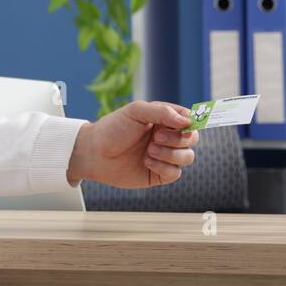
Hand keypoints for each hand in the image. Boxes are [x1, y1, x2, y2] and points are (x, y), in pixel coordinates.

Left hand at [66, 100, 198, 187]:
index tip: (182, 125)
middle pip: (192, 139)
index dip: (191, 123)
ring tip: (149, 150)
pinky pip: (175, 173)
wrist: (94, 153)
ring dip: (170, 154)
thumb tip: (187, 121)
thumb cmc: (112, 128)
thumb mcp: (136, 111)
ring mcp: (164, 156)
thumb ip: (163, 112)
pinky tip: (147, 162)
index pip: (190, 119)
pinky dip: (163, 167)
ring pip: (187, 157)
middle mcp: (167, 137)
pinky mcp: (159, 174)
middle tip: (155, 137)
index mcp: (164, 119)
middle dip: (177, 139)